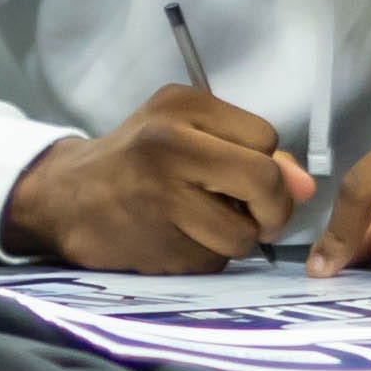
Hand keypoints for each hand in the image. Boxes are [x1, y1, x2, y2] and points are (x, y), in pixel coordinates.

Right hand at [0, 85, 318, 273]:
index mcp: (179, 108)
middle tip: (253, 214)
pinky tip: (177, 239)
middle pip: (264, 182)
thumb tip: (306, 186)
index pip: (265, 139)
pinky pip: (213, 262)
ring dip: (235, 238)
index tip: (238, 173)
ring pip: (243, 234)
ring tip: (202, 224)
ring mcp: (159, 200)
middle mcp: (167, 147)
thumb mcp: (186, 131)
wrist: (64, 198)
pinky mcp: (154, 246)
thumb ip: (250, 151)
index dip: (264, 161)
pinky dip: (206, 257)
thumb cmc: (135, 159)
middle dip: (271, 208)